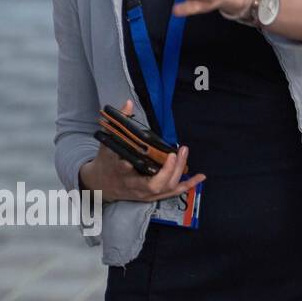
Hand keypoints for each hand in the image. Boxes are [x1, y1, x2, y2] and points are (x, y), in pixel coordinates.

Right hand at [79, 98, 204, 202]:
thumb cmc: (105, 163)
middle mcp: (134, 186)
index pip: (125, 170)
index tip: (141, 159)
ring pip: (166, 188)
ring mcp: (145, 193)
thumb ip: (119, 124)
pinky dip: (187, 185)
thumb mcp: (106, 143)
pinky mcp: (153, 196)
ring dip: (179, 172)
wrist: (102, 185)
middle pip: (155, 184)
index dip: (130, 166)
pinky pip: (173, 192)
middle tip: (176, 153)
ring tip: (185, 154)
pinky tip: (200, 177)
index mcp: (119, 172)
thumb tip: (129, 104)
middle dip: (168, 169)